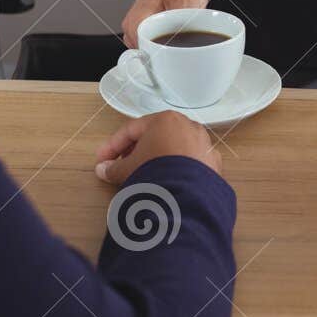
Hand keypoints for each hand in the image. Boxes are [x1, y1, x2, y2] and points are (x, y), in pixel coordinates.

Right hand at [95, 111, 220, 184]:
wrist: (188, 196)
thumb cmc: (158, 173)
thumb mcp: (128, 169)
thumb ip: (114, 167)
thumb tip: (104, 170)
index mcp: (164, 120)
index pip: (131, 130)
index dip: (113, 146)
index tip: (104, 159)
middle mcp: (187, 126)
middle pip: (154, 136)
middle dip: (135, 152)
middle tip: (121, 166)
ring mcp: (203, 144)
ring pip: (174, 148)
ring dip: (157, 159)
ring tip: (145, 176)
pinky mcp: (212, 163)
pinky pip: (190, 163)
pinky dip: (178, 170)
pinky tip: (168, 182)